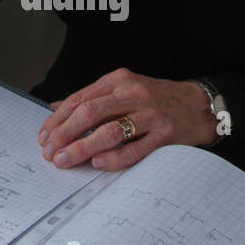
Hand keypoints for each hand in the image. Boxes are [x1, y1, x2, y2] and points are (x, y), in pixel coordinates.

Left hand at [36, 68, 216, 171]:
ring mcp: (150, 115)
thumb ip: (93, 97)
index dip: (57, 119)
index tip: (44, 136)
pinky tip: (97, 163)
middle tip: (50, 152)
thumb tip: (56, 108)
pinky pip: (134, 149)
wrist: (200, 105)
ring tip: (65, 160)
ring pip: (109, 131)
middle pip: (90, 113)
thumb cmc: (158, 99)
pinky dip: (113, 158)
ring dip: (82, 148)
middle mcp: (133, 94)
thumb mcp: (125, 88)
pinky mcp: (165, 135)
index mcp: (119, 80)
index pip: (80, 99)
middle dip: (64, 134)